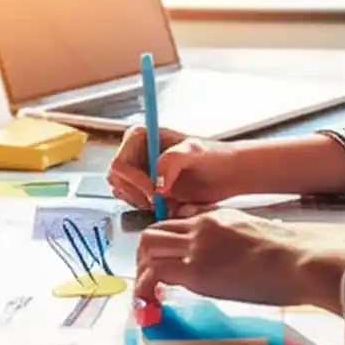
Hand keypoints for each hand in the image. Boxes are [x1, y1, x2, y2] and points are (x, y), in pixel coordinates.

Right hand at [106, 127, 238, 216]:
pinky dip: (147, 207)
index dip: (133, 180)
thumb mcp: (196, 152)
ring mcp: (140, 170)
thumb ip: (173, 160)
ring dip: (141, 201)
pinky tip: (167, 205)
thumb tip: (157, 182)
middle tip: (159, 200)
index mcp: (142, 137)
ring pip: (122, 191)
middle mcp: (137, 152)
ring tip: (166, 201)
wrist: (228, 174)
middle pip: (116, 179)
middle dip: (136, 193)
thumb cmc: (215, 156)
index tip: (154, 191)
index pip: (119, 162)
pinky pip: (134, 201)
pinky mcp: (147, 187)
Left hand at [135, 209, 344, 312]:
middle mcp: (201, 226)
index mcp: (218, 217)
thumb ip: (236, 243)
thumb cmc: (294, 256)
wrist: (302, 261)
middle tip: (149, 279)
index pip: (177, 223)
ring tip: (147, 295)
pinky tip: (150, 304)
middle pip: (155, 231)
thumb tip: (234, 262)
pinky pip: (154, 275)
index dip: (166, 244)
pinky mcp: (195, 270)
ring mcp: (196, 246)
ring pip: (147, 247)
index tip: (166, 263)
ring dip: (141, 271)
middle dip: (145, 255)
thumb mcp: (259, 237)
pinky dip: (144, 289)